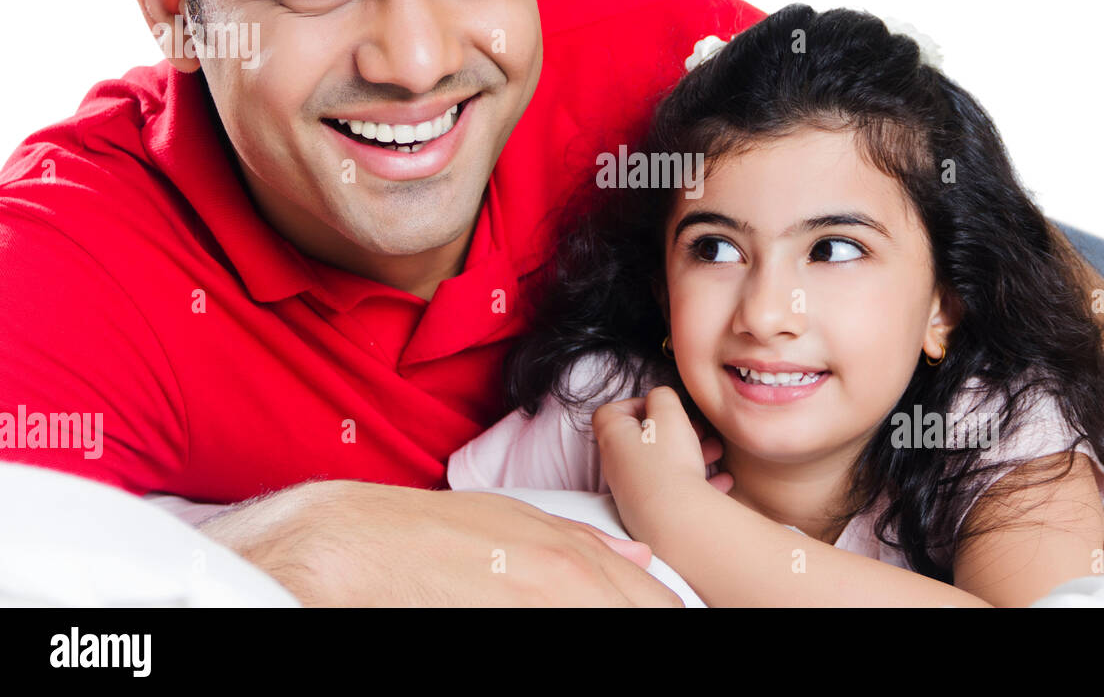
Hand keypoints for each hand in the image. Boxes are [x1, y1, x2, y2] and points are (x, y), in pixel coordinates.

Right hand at [198, 480, 682, 605]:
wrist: (351, 550)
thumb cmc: (426, 534)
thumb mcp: (512, 521)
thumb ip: (583, 542)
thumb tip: (641, 560)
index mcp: (572, 560)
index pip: (655, 605)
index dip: (669, 613)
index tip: (678, 615)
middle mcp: (565, 589)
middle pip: (643, 617)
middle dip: (648, 619)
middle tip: (667, 619)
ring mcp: (533, 615)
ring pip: (611, 624)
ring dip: (614, 621)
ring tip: (570, 611)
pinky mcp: (494, 633)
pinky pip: (557, 655)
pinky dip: (562, 635)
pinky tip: (542, 620)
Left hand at [592, 386, 728, 543]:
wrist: (675, 521)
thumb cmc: (668, 464)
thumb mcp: (669, 413)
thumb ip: (663, 396)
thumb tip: (660, 398)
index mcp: (613, 437)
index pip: (610, 412)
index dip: (634, 403)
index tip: (660, 406)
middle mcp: (617, 465)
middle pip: (641, 439)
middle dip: (672, 430)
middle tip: (695, 427)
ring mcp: (632, 491)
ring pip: (660, 464)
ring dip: (687, 453)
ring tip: (715, 450)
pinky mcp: (650, 511)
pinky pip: (673, 491)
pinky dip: (695, 482)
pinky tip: (721, 480)